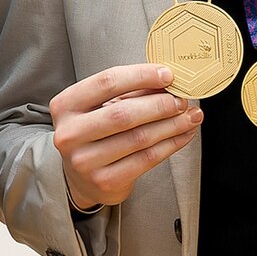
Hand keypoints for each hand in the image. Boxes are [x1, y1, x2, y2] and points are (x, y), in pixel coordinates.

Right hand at [52, 64, 201, 210]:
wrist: (81, 177)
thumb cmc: (94, 133)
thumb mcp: (101, 107)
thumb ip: (130, 93)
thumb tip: (168, 82)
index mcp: (66, 105)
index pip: (107, 82)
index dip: (141, 75)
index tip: (167, 74)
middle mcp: (70, 133)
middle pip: (123, 113)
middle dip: (160, 104)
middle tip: (182, 100)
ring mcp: (85, 161)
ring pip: (139, 138)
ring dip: (172, 125)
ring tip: (190, 116)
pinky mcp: (105, 181)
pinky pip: (146, 159)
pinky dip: (171, 144)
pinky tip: (183, 135)